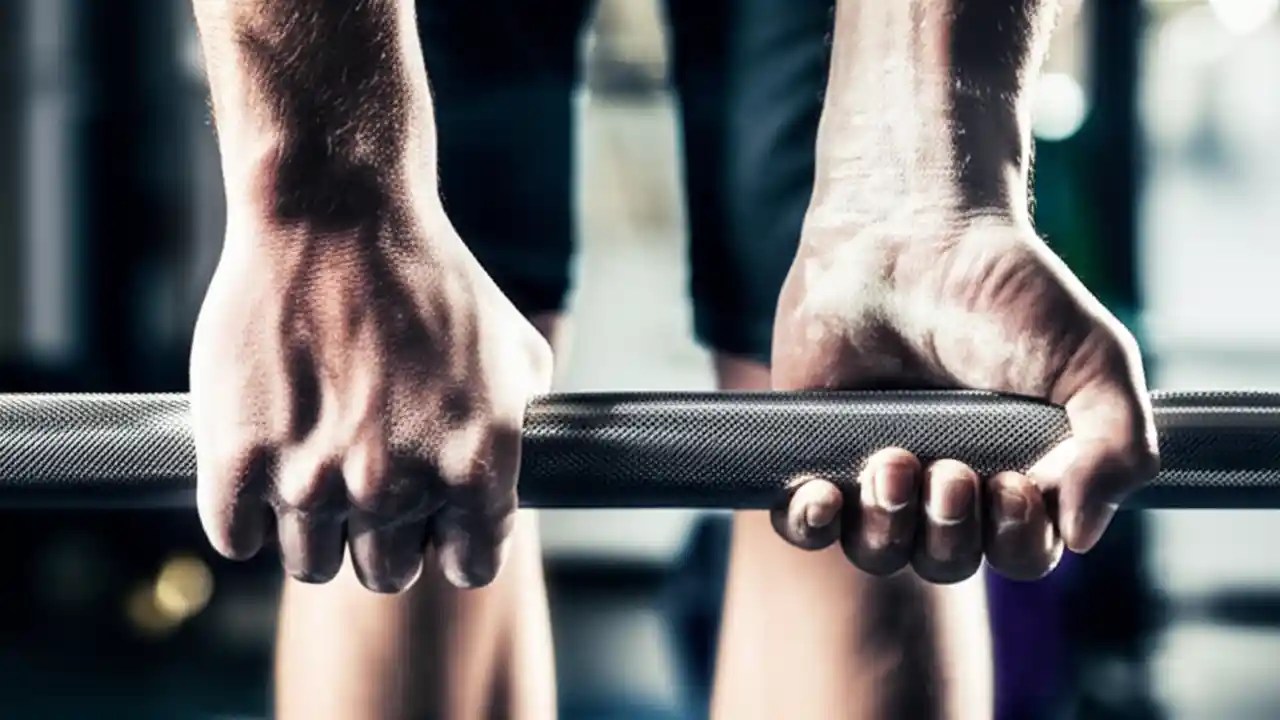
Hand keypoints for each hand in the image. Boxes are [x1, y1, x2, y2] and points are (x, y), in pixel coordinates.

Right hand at [190, 200, 551, 592]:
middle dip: (382, 535)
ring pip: (310, 562)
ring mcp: (312, 479)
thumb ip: (523, 431)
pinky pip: (237, 538)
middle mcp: (397, 486)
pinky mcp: (237, 463)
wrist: (335, 213)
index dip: (453, 542)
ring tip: (314, 462)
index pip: (471, 567)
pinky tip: (260, 461)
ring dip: (313, 525)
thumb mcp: (517, 353)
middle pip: (386, 573)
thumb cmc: (432, 278)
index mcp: (474, 468)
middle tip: (367, 480)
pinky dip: (244, 511)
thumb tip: (517, 483)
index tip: (433, 516)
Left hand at [770, 215, 1157, 582]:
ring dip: (888, 526)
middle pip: (947, 560)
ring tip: (892, 464)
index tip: (1015, 484)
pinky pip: (804, 525)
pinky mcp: (816, 446)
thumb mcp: (1092, 359)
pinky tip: (822, 499)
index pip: (1021, 552)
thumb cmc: (1004, 290)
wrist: (909, 230)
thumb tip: (1082, 534)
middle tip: (949, 472)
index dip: (1017, 541)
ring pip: (877, 550)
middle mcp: (948, 480)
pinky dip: (811, 526)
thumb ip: (1117, 445)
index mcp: (1018, 469)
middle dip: (951, 532)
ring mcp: (878, 467)